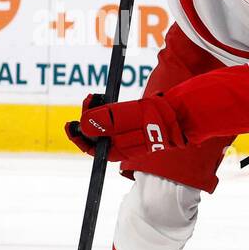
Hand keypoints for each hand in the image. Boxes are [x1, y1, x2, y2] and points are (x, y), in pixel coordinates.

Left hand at [65, 93, 186, 161]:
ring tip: (95, 98)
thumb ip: (105, 120)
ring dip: (97, 113)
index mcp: (118, 151)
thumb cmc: (155, 118)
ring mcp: (128, 139)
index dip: (77, 136)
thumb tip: (82, 125)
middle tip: (88, 100)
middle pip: (96, 136)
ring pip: (104, 128)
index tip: (69, 123)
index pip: (90, 148)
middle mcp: (121, 148)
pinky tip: (107, 102)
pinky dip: (108, 113)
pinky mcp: (134, 130)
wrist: (179, 116)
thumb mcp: (127, 116)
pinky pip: (115, 123)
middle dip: (87, 119)